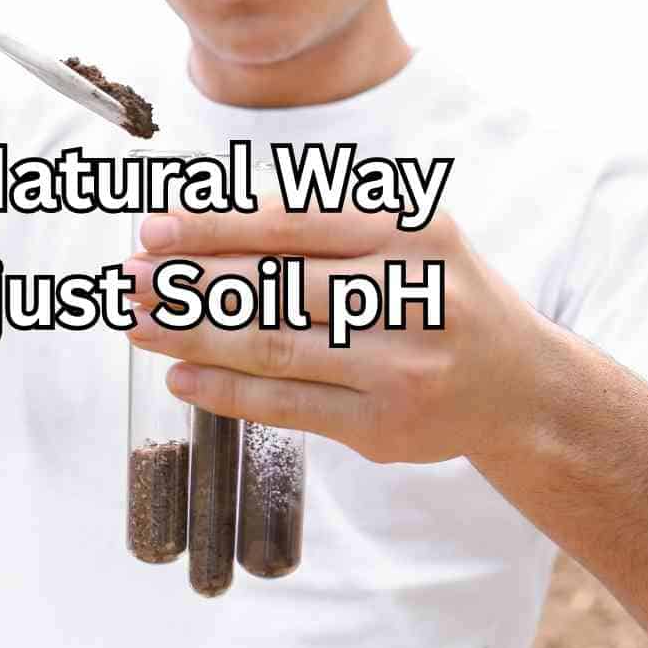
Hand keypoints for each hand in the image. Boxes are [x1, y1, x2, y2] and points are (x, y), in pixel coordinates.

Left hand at [123, 199, 547, 464]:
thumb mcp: (404, 237)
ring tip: (138, 323)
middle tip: (128, 278)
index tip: (152, 230)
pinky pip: (287, 406)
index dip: (213, 226)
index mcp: (408, 229)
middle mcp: (408, 294)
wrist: (520, 386)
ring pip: (272, 345)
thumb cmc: (440, 295)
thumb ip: (320, 224)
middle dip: (188, 282)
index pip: (291, 222)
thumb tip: (203, 224)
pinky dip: (227, 392)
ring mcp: (398, 365)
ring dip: (192, 335)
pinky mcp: (384, 426)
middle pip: (272, 285)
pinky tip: (182, 376)